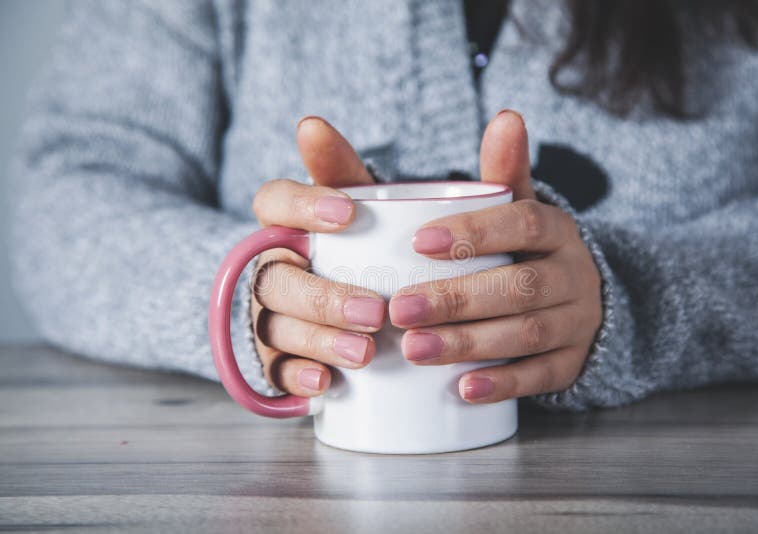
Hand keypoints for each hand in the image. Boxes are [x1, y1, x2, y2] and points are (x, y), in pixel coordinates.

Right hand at [250, 117, 384, 396]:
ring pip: (276, 325)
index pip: (274, 202)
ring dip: (316, 339)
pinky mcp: (275, 356)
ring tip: (363, 353)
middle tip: (374, 312)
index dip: (303, 205)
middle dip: (323, 295)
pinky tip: (323, 384)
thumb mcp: (360, 207)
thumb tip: (310, 122)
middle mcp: (272, 266)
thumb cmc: (361, 246)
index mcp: (289, 224)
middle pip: (278, 277)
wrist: (355, 302)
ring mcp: (269, 314)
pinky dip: (296, 376)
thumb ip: (346, 169)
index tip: (349, 213)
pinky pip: (273, 369)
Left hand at [389, 110, 601, 402]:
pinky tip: (462, 391)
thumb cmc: (521, 247)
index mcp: (553, 226)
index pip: (521, 222)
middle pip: (518, 287)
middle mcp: (573, 272)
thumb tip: (506, 114)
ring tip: (415, 349)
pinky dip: (503, 384)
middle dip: (457, 299)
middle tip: (400, 309)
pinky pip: (542, 377)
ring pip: (527, 334)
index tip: (418, 242)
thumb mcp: (514, 206)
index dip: (474, 231)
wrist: (578, 295)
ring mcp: (577, 320)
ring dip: (470, 343)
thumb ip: (498, 169)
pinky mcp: (571, 361)